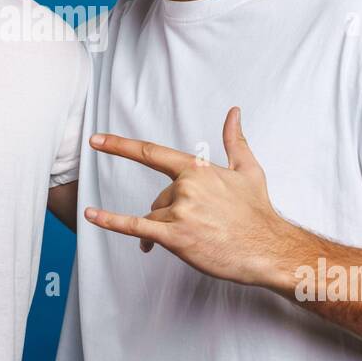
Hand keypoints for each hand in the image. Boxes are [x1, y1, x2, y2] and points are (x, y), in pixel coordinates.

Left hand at [83, 107, 304, 289]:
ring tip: (196, 241)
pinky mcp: (176, 237)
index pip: (152, 153)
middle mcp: (186, 187)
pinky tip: (92, 216)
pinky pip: (137, 227)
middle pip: (159, 198)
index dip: (120, 146)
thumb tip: (234, 112)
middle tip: (202, 227)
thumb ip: (235, 140)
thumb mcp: (248, 170)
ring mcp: (180, 212)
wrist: (269, 249)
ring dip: (164, 231)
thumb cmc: (258, 212)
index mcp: (198, 169)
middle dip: (172, 214)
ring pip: (155, 217)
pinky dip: (112, 221)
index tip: (97, 140)